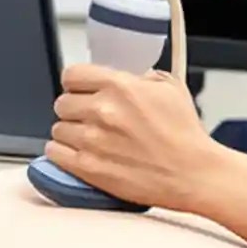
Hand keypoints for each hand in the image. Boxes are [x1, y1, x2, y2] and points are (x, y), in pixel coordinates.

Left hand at [45, 63, 220, 212]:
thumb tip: (130, 78)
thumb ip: (143, 78)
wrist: (192, 172)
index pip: (73, 75)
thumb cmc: (185, 135)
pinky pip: (54, 152)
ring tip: (89, 136)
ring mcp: (92, 140)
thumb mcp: (171, 89)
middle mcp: (102, 110)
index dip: (77, 82)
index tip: (81, 89)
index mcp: (121, 87)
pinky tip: (78, 151)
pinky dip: (62, 151)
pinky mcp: (88, 167)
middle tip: (90, 115)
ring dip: (71, 131)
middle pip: (62, 102)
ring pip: (58, 127)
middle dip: (75, 108)